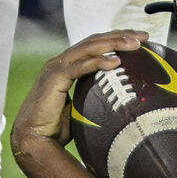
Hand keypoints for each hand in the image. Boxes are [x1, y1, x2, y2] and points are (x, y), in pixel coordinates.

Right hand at [10, 30, 146, 155]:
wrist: (33, 142)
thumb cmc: (56, 129)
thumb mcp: (81, 107)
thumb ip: (94, 96)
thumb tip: (120, 100)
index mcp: (67, 64)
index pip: (96, 45)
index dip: (117, 39)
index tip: (139, 39)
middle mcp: (62, 60)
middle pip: (96, 41)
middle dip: (121, 35)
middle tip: (143, 35)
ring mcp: (57, 66)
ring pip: (90, 48)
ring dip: (114, 43)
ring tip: (135, 43)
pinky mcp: (54, 77)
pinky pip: (80, 66)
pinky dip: (99, 62)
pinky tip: (115, 62)